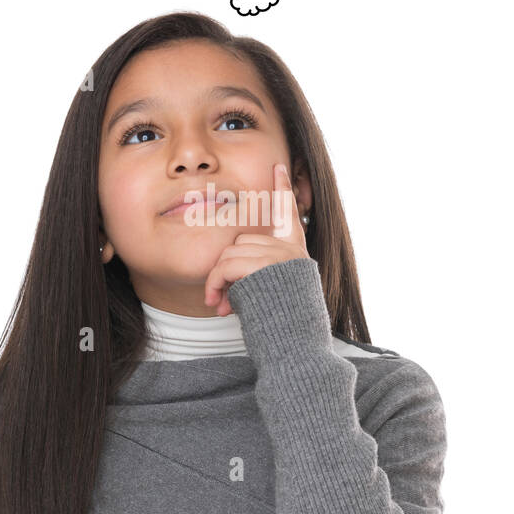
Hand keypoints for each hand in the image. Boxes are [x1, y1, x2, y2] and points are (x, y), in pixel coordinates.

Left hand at [203, 162, 310, 315]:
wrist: (296, 346)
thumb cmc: (281, 325)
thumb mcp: (270, 294)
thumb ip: (255, 276)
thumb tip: (222, 280)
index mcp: (294, 252)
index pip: (288, 213)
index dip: (282, 189)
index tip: (277, 167)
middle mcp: (292, 250)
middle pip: (241, 241)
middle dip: (226, 270)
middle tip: (222, 299)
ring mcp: (282, 255)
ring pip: (230, 254)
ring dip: (218, 281)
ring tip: (221, 306)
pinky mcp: (268, 264)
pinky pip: (227, 266)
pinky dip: (217, 284)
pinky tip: (220, 305)